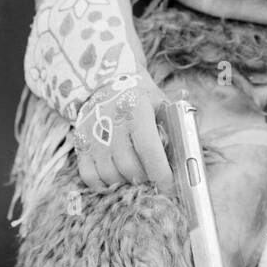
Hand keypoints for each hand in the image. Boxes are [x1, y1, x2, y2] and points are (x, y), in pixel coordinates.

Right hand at [72, 71, 173, 192]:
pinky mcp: (80, 144)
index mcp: (137, 110)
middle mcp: (112, 123)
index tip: (169, 185)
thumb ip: (174, 128)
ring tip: (136, 175)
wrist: (106, 81)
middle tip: (153, 179)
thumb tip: (187, 160)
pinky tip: (116, 177)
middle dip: (145, 179)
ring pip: (110, 175)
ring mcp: (92, 135)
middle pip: (129, 167)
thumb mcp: (161, 104)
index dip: (160, 172)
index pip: (149, 149)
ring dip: (126, 182)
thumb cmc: (141, 97)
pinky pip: (90, 177)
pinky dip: (104, 184)